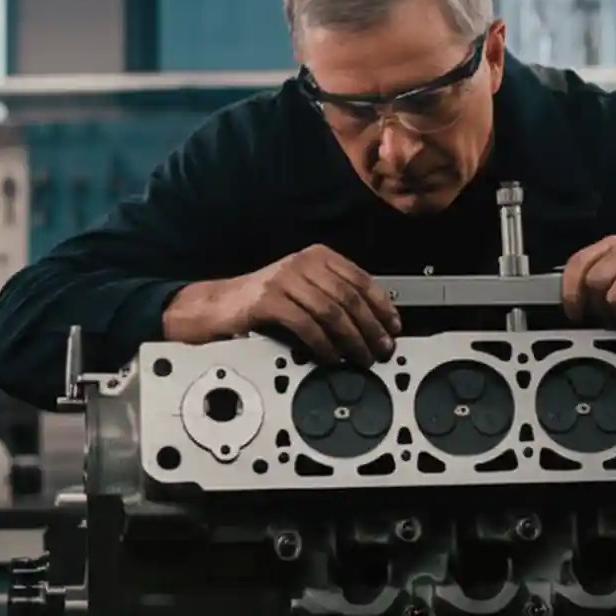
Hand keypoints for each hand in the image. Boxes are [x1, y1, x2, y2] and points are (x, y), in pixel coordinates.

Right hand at [164, 244, 400, 365]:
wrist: (221, 305)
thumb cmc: (267, 301)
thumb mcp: (306, 290)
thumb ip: (335, 298)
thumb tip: (374, 325)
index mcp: (318, 256)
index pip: (360, 279)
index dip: (381, 306)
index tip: (393, 328)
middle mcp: (303, 262)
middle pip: (349, 297)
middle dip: (370, 328)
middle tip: (381, 350)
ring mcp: (285, 279)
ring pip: (331, 311)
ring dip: (351, 339)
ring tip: (360, 358)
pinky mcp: (268, 300)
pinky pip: (306, 324)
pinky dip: (322, 344)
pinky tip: (331, 357)